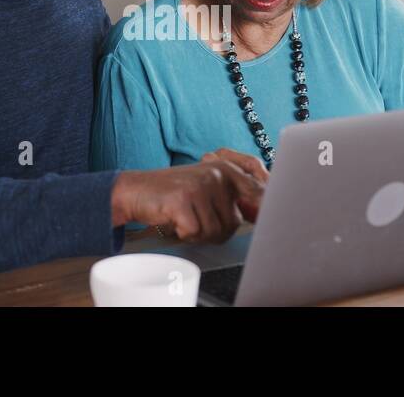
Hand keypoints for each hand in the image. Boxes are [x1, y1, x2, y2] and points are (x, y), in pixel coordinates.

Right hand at [111, 151, 265, 243]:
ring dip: (198, 233)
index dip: (262, 212)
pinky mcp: (184, 199)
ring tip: (185, 217)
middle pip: (234, 223)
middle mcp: (217, 174)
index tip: (268, 224)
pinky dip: (183, 233)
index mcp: (228, 170)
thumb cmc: (173, 194)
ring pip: (215, 231)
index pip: (259, 193)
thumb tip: (263, 214)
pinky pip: (195, 232)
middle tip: (197, 219)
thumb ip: (235, 198)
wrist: (135, 190)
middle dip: (215, 231)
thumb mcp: (208, 188)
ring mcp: (201, 185)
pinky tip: (175, 219)